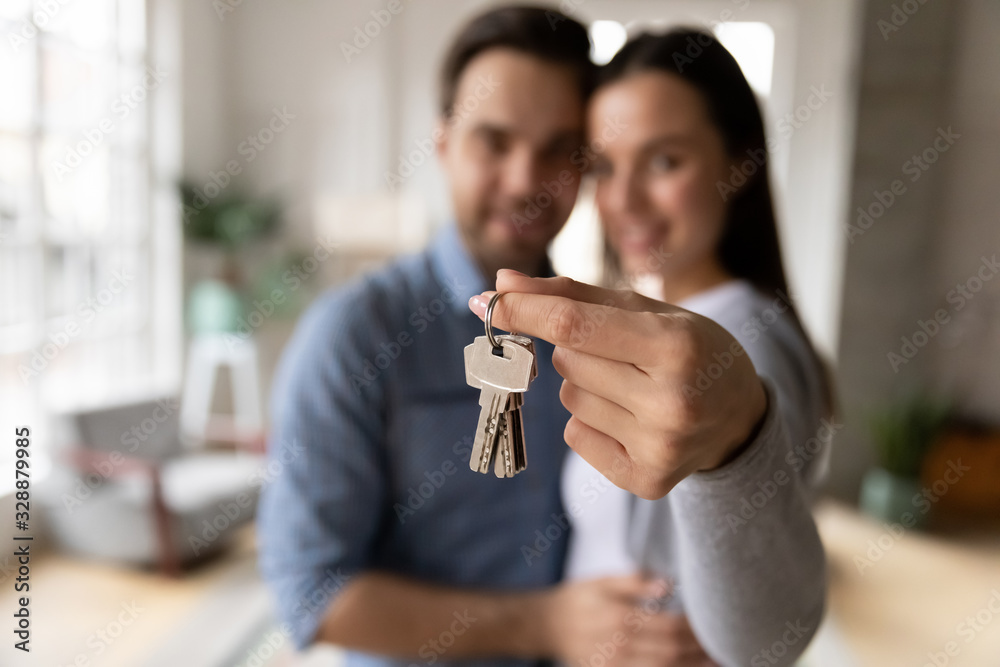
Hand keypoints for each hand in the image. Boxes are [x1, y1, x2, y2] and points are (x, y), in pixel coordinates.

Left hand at [468, 271, 767, 498]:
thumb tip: (501, 284)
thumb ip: (572, 295)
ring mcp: (660, 448)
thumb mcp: (646, 310)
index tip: (487, 300)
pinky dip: (591, 423)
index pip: (574, 326)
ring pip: (570, 399)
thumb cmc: (688, 348)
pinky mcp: (648, 481)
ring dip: (586, 386)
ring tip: (634, 387)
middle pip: (567, 363)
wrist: (739, 415)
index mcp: (677, 346)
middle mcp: (671, 402)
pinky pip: (578, 436)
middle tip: (624, 354)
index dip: (524, 311)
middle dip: (576, 349)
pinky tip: (632, 419)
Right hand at [542, 575, 716, 666]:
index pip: (671, 627)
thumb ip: (635, 583)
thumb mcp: (603, 582)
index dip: (696, 629)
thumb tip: (668, 584)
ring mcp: (617, 666)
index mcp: (621, 619)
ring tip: (714, 660)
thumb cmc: (578, 599)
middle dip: (700, 651)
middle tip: (723, 645)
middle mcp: (621, 647)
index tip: (714, 623)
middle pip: (673, 653)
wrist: (546, 625)